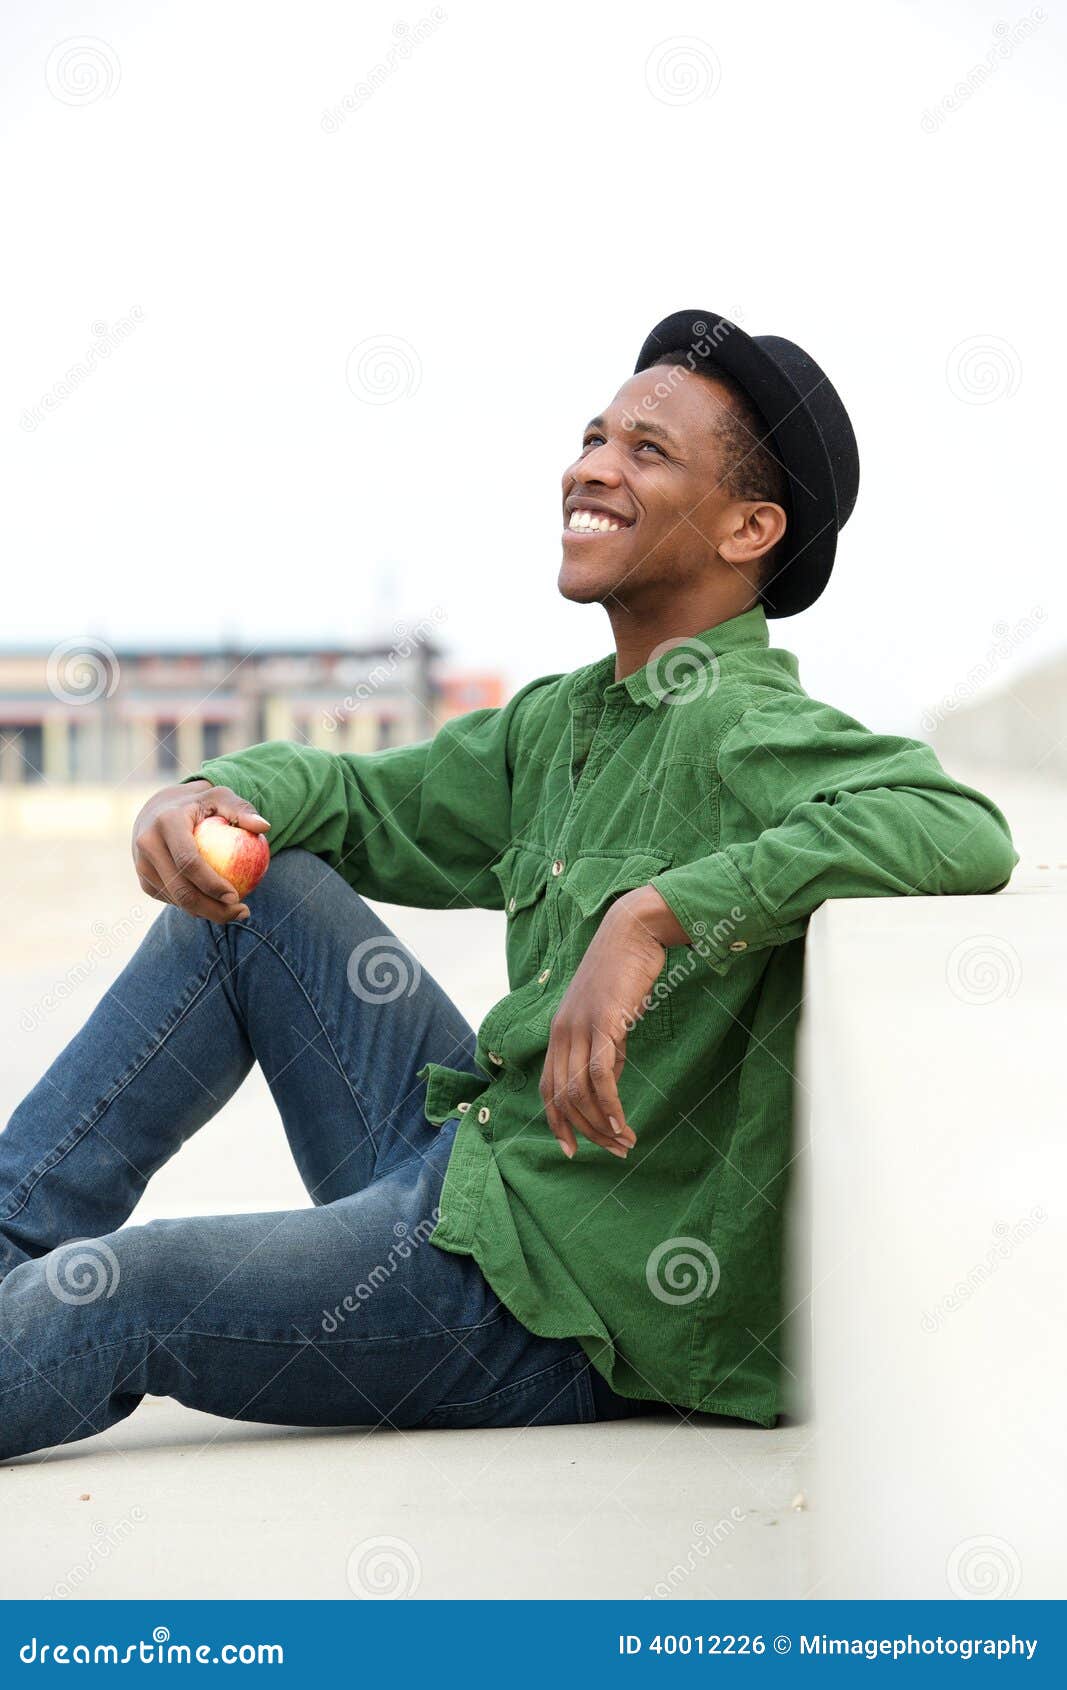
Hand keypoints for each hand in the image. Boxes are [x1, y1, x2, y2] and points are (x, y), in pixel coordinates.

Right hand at [132, 780, 270, 921]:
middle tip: (242, 912)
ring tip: (236, 911)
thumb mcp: (222, 798)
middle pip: (181, 889)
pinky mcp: (144, 880)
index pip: (188, 861)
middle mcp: (148, 844)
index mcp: (166, 822)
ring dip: (208, 913)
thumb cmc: (201, 805)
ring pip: (176, 900)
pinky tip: (218, 905)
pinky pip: (173, 900)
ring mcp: (141, 865)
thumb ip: (243, 811)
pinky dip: (196, 907)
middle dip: (213, 909)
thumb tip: (264, 827)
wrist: (160, 810)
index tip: (236, 896)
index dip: (211, 884)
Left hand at [539, 884, 689, 1160]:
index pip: (547, 1088)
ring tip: (624, 1142)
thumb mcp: (609, 1017)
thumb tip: (607, 1085)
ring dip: (601, 1125)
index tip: (572, 1150)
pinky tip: (622, 1122)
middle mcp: (561, 1033)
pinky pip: (600, 1075)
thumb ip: (605, 1049)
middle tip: (614, 1151)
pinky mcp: (602, 1022)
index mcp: (559, 1032)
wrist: (633, 932)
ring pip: (580, 1092)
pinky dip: (609, 1105)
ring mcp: (579, 1027)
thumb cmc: (625, 972)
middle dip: (586, 1132)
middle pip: (563, 1097)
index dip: (556, 1122)